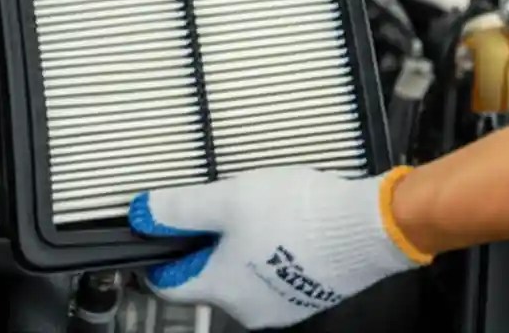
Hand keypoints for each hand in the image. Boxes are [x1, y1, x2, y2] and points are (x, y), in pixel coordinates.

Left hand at [128, 166, 430, 329]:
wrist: (367, 226)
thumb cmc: (298, 215)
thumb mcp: (225, 199)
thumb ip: (178, 209)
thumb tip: (142, 214)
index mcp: (220, 289)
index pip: (167, 286)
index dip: (157, 258)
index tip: (159, 234)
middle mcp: (247, 309)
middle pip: (205, 279)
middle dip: (204, 245)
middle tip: (214, 210)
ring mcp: (280, 307)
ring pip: (240, 278)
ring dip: (237, 249)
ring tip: (252, 214)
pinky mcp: (306, 296)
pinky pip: (272, 277)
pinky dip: (267, 254)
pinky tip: (281, 227)